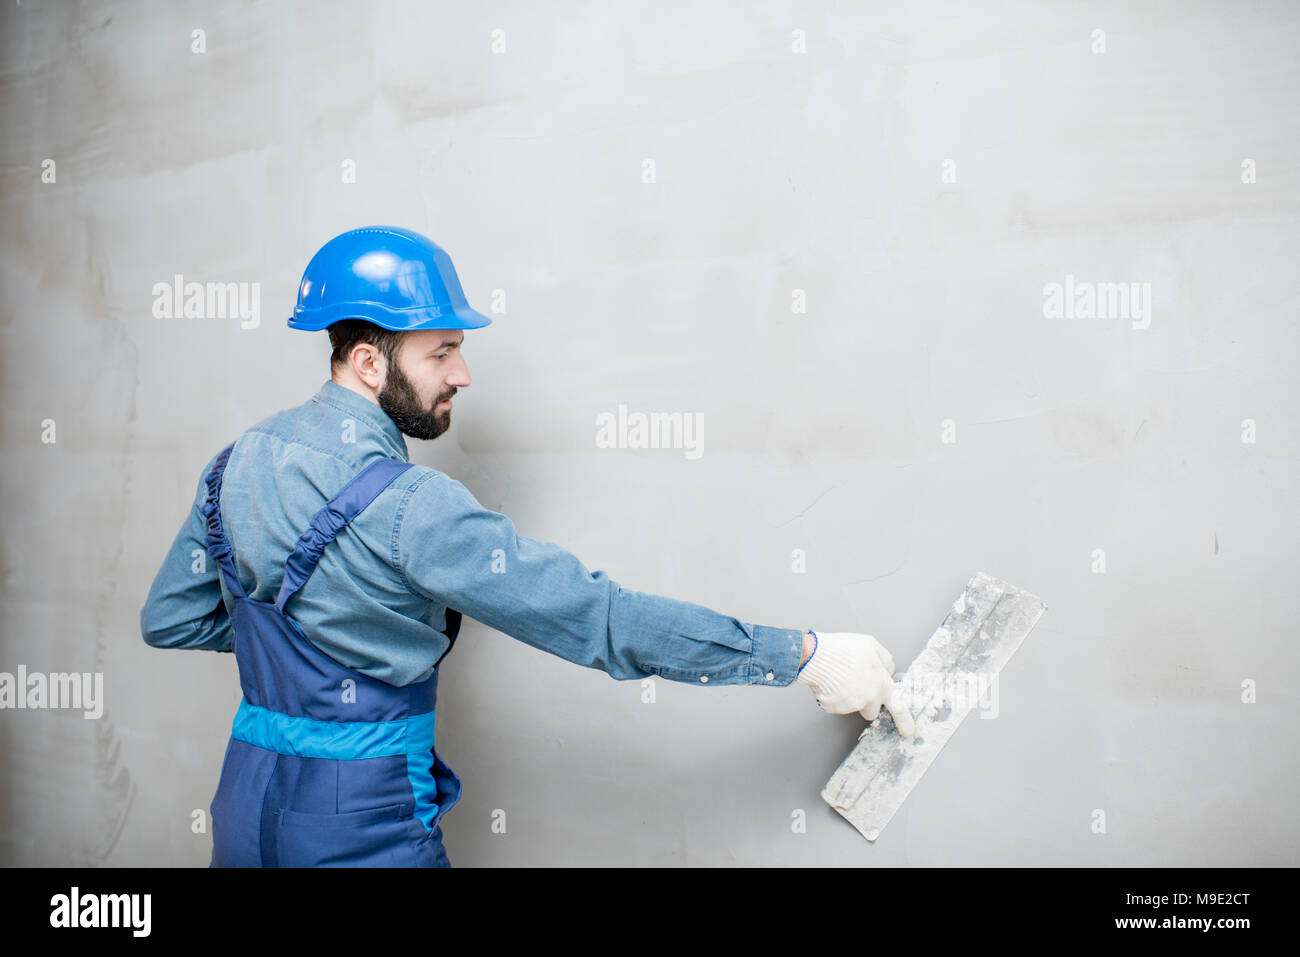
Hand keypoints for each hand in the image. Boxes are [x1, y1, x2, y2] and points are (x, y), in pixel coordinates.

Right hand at [796, 631, 914, 736]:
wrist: (816, 655)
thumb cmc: (843, 649)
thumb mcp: (872, 645)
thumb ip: (885, 661)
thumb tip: (887, 671)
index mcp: (881, 685)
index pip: (898, 707)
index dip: (905, 721)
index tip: (909, 731)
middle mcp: (868, 699)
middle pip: (872, 711)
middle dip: (867, 702)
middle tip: (857, 686)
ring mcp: (850, 706)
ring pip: (853, 707)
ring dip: (849, 698)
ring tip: (840, 678)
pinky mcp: (833, 708)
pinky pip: (836, 706)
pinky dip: (833, 697)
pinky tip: (830, 682)